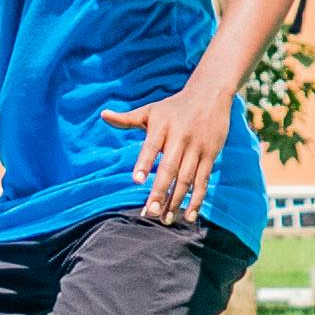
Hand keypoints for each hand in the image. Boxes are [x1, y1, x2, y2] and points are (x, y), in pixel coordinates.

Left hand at [102, 82, 241, 227]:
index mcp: (162, 127)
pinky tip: (189, 215)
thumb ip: (127, 119)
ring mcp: (197, 148)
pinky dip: (197, 198)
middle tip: (151, 212)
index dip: (144, 163)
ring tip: (166, 219)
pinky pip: (203, 180)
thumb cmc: (173, 107)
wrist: (210, 95)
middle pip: (170, 168)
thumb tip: (103, 115)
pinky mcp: (211, 155)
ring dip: (177, 200)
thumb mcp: (150, 110)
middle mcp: (180, 138)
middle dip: (161, 191)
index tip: (136, 180)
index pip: (151, 146)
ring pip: (187, 178)